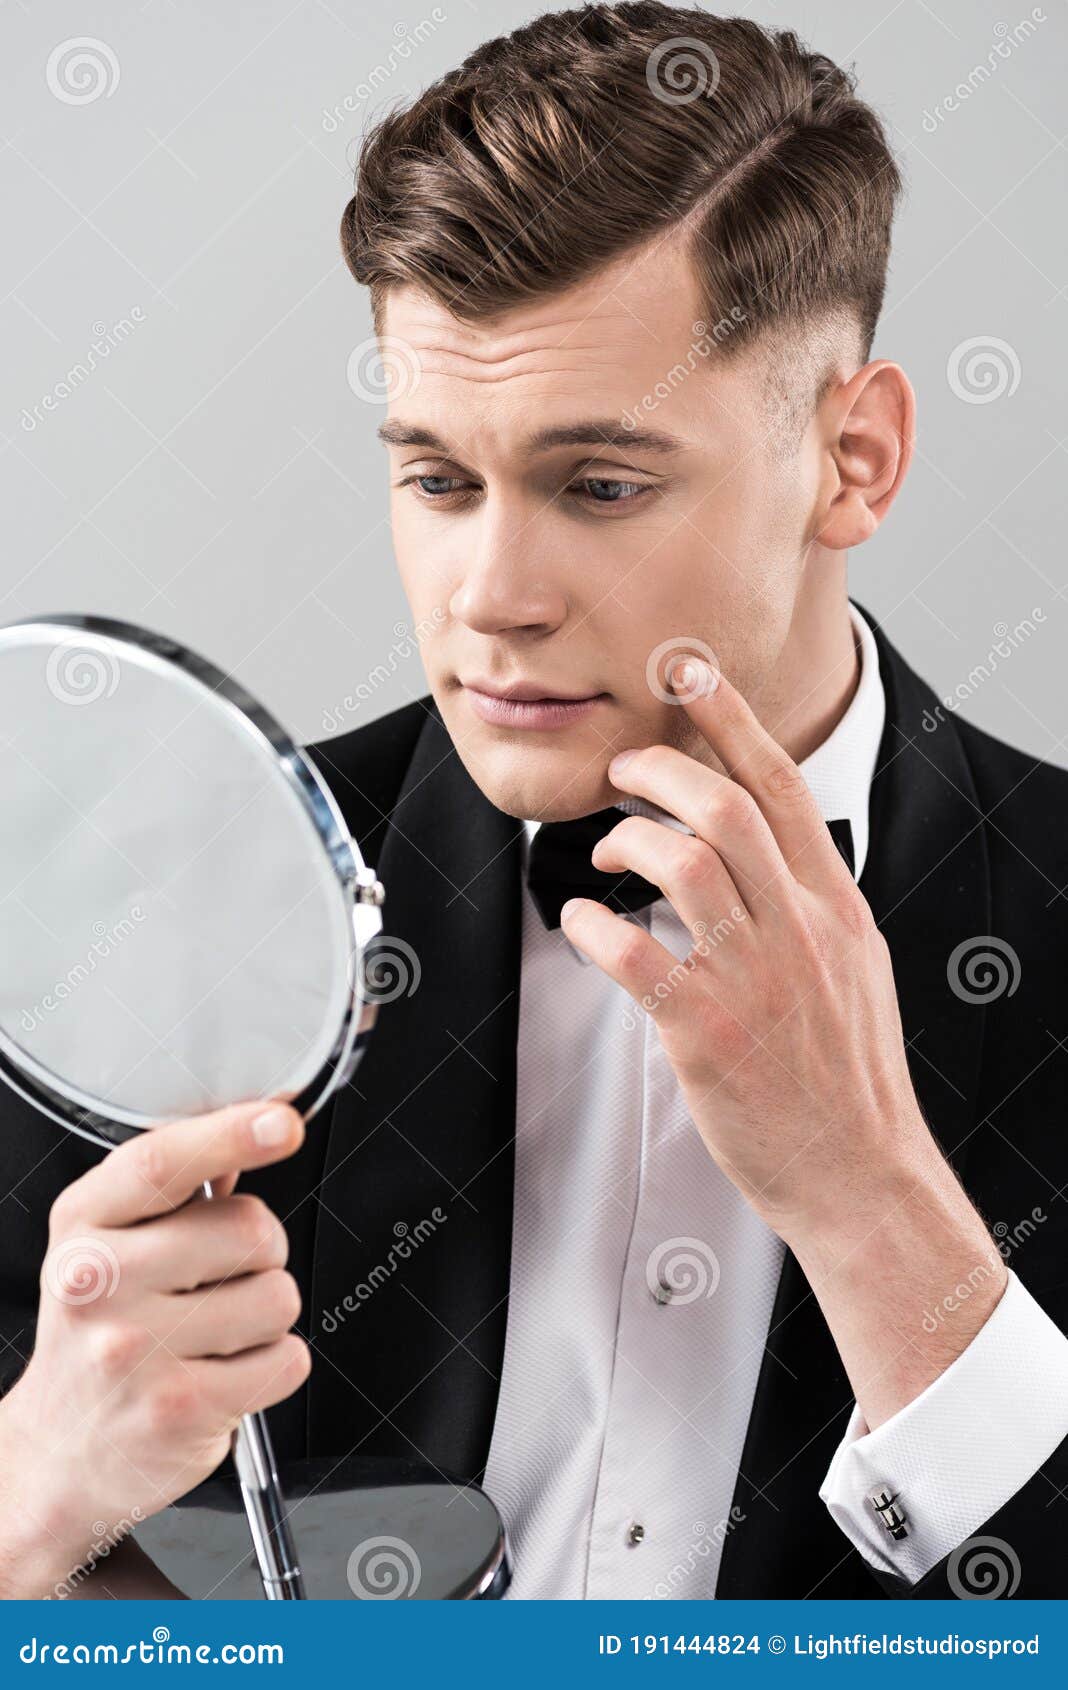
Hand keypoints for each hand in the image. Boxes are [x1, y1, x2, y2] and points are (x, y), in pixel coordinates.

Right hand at [0, 1100, 308, 1597]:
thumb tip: (252, 1134)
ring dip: (267, 1316)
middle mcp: (98, 1283)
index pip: (162, 1164)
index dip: (231, 1135)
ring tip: (213, 1335)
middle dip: (261, 1252)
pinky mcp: (181, 1408)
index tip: (282, 1124)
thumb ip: (173, 1192)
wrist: (60, 1453)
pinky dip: (273, 1368)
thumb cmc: (99, 1335)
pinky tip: (223, 1375)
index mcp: (84, 1226)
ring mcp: (136, 1349)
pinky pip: (287, 1360)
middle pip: (251, 1229)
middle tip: (219, 1282)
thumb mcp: (106, 1246)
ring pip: (279, 1295)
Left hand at [560, 657, 1004, 1424]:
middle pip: (724, 807)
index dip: (731, 720)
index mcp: (834, 907)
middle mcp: (799, 929)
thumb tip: (779, 856)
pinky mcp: (705, 1033)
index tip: (691, 672)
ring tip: (603, 853)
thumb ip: (814, 905)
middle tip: (621, 775)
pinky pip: (634, 954)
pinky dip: (591, 926)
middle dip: (657, 771)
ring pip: (682, 863)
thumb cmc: (848, 1078)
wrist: (861, 1175)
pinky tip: (579, 922)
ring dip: (625, 841)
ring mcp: (754, 979)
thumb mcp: (857, 969)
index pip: (783, 787)